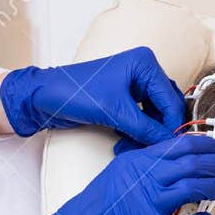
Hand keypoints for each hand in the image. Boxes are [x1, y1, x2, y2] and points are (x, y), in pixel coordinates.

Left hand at [0, 47, 185, 144]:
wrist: (43, 98)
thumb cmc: (72, 92)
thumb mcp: (114, 112)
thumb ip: (145, 128)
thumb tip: (167, 143)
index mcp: (144, 63)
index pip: (170, 99)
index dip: (171, 125)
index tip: (171, 146)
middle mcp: (142, 72)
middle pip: (165, 108)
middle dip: (158, 130)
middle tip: (153, 150)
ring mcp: (133, 86)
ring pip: (154, 117)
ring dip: (146, 135)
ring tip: (133, 148)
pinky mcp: (123, 101)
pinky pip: (141, 120)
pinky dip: (137, 134)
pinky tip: (126, 145)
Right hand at [1, 134, 214, 214]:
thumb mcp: (112, 178)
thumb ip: (139, 170)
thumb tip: (167, 167)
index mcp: (133, 161)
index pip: (177, 145)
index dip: (204, 146)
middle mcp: (141, 178)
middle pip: (190, 163)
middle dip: (214, 165)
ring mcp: (144, 203)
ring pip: (192, 188)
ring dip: (213, 188)